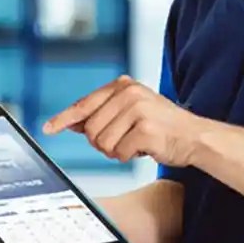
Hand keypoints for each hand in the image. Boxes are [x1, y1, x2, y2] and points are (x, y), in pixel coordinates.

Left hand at [44, 75, 201, 165]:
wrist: (195, 137)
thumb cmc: (162, 127)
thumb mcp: (131, 112)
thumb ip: (103, 114)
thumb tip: (71, 122)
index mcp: (123, 85)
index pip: (85, 104)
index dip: (64, 119)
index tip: (48, 128)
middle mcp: (129, 93)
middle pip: (90, 130)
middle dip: (102, 143)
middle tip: (124, 141)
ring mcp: (138, 110)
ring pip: (102, 143)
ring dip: (116, 151)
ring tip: (135, 143)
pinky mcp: (145, 129)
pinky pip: (119, 153)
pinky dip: (128, 157)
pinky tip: (144, 149)